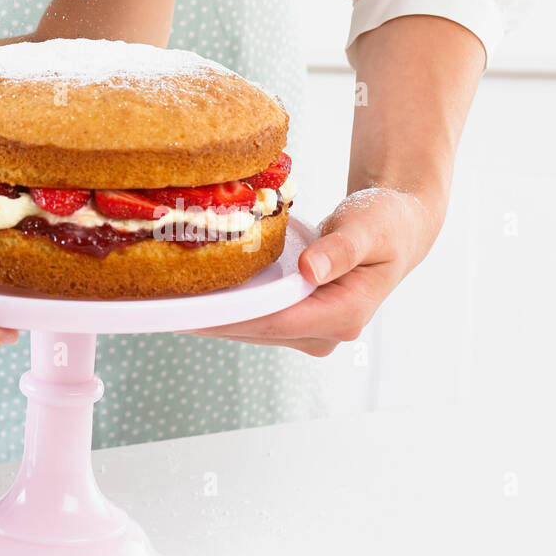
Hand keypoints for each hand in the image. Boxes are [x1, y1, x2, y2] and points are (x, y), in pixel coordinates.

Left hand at [181, 187, 442, 354]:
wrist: (396, 227)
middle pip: (255, 329)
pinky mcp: (297, 319)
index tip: (188, 309)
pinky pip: (254, 316)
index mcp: (345, 314)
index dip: (229, 318)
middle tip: (158, 301)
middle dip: (210, 317)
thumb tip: (310, 272)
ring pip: (250, 327)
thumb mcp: (369, 228)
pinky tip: (192, 289)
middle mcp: (325, 331)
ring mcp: (310, 329)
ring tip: (163, 297)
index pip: (275, 322)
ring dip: (212, 314)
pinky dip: (226, 305)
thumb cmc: (386, 223)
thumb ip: (341, 250)